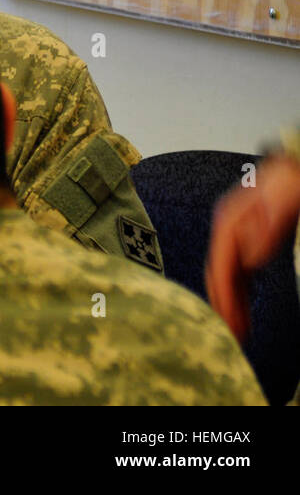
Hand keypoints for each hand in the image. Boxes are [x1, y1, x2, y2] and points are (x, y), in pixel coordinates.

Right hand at [206, 154, 299, 341]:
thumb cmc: (294, 175)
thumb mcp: (287, 193)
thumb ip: (270, 221)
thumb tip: (250, 257)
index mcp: (233, 217)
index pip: (222, 263)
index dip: (223, 295)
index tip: (229, 324)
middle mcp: (232, 225)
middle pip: (220, 271)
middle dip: (223, 304)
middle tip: (233, 337)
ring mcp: (242, 230)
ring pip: (229, 272)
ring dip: (231, 301)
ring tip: (237, 330)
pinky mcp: (255, 236)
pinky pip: (241, 269)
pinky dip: (240, 291)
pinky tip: (244, 305)